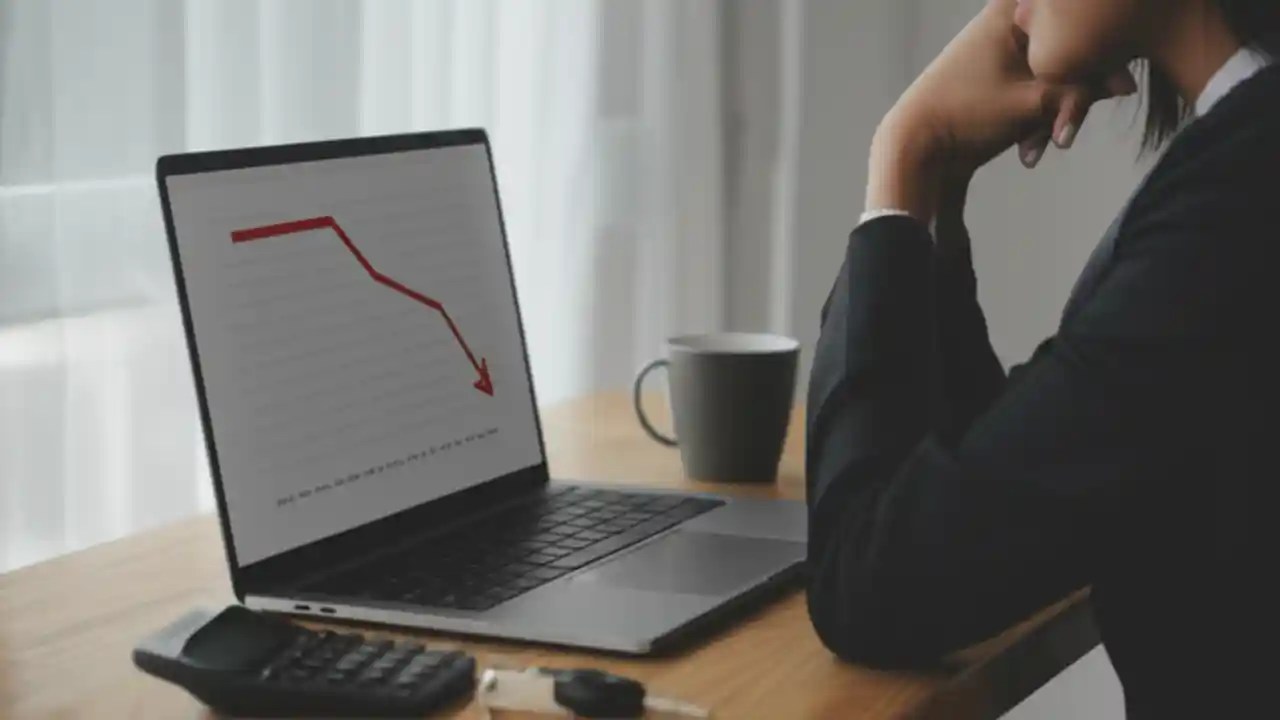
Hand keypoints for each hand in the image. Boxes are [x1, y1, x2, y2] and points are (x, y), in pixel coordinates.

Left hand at [866, 0, 1135, 223]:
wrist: (916, 147)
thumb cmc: (967, 114)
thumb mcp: (1035, 102)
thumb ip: (1082, 90)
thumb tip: (1125, 84)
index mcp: (1012, 10)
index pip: (1076, 20)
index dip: (1102, 52)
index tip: (1116, 85)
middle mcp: (1008, 22)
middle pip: (1069, 49)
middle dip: (1078, 92)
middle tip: (1073, 125)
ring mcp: (1003, 50)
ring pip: (1054, 73)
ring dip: (1056, 112)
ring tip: (1044, 143)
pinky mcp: (999, 79)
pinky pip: (1036, 89)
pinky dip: (1038, 117)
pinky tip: (1031, 148)